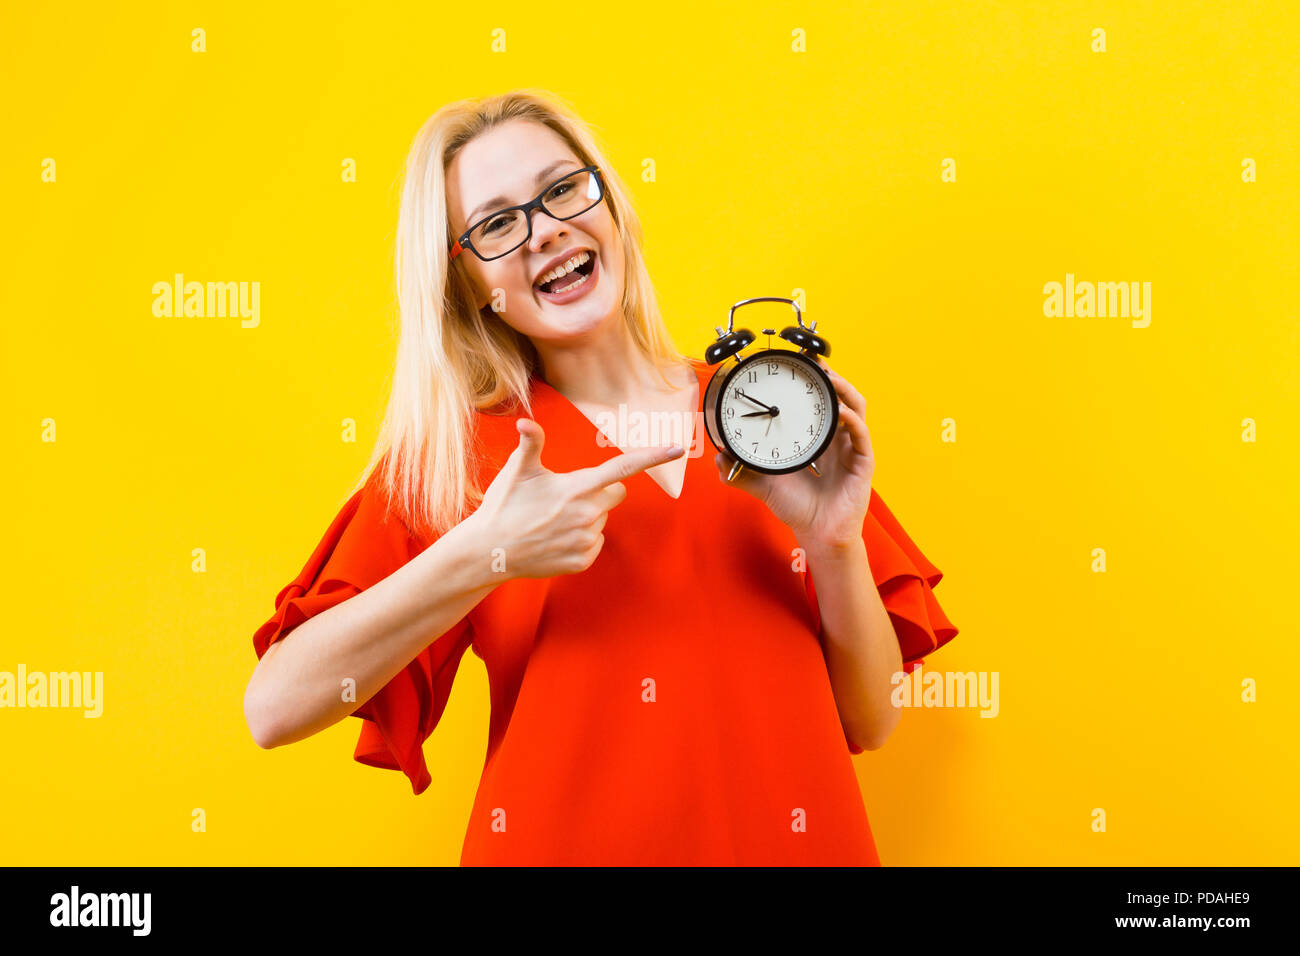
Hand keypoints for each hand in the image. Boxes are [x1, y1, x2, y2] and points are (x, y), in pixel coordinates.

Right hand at [469, 418, 683, 578]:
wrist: (490, 551)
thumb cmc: (504, 506)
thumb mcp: (517, 470)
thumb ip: (530, 443)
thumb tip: (525, 422)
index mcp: (577, 487)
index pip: (623, 468)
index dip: (653, 457)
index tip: (677, 448)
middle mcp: (588, 513)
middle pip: (616, 494)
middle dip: (599, 492)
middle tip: (567, 496)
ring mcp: (586, 539)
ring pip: (602, 520)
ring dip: (587, 517)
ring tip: (553, 520)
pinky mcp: (583, 560)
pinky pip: (594, 542)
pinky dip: (580, 539)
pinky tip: (555, 538)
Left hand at [713, 356, 874, 551]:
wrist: (816, 533)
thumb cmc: (797, 507)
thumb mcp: (763, 484)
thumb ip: (740, 472)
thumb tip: (718, 458)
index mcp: (815, 438)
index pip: (816, 403)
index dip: (810, 382)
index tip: (797, 363)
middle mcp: (836, 439)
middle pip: (839, 397)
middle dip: (829, 377)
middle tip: (813, 360)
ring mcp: (851, 449)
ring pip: (855, 408)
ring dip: (843, 389)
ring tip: (828, 376)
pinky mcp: (863, 462)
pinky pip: (861, 434)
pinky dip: (852, 419)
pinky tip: (840, 411)